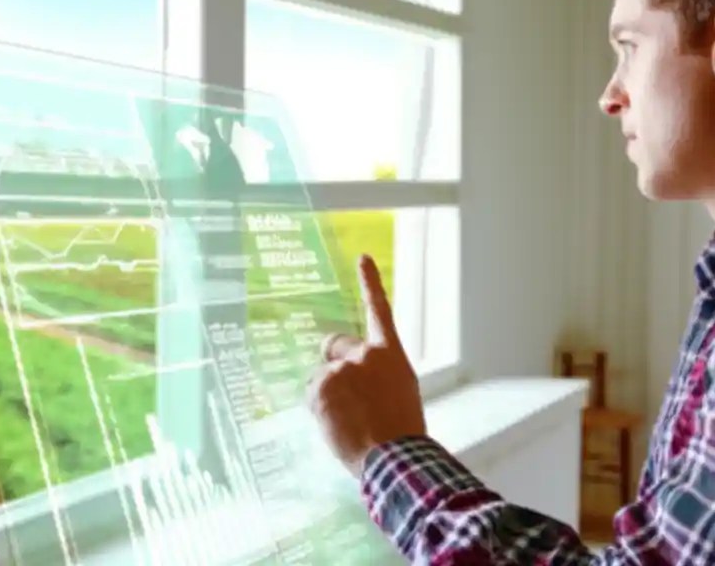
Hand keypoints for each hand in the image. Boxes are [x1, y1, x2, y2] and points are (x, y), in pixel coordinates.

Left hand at [306, 255, 426, 476]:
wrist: (395, 456)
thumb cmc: (402, 430)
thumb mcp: (400, 391)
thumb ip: (378, 373)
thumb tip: (357, 379)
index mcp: (389, 353)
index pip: (379, 311)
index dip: (370, 283)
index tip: (362, 257)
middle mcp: (364, 354)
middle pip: (334, 345)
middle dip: (334, 362)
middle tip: (347, 394)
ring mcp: (340, 369)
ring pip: (322, 377)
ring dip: (329, 394)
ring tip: (350, 421)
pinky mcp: (321, 388)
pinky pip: (312, 395)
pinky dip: (320, 409)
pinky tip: (338, 425)